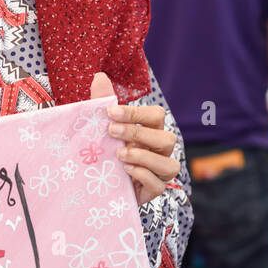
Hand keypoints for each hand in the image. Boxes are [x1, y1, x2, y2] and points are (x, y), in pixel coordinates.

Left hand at [91, 71, 178, 204]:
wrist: (100, 184)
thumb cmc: (106, 151)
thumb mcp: (101, 128)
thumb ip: (102, 103)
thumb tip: (99, 77)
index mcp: (151, 131)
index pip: (156, 116)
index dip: (136, 113)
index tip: (110, 112)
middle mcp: (160, 150)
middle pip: (166, 138)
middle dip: (138, 133)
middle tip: (111, 132)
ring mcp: (160, 172)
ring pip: (168, 164)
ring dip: (144, 157)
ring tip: (119, 155)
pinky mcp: (154, 190)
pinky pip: (158, 185)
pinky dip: (143, 176)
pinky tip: (125, 171)